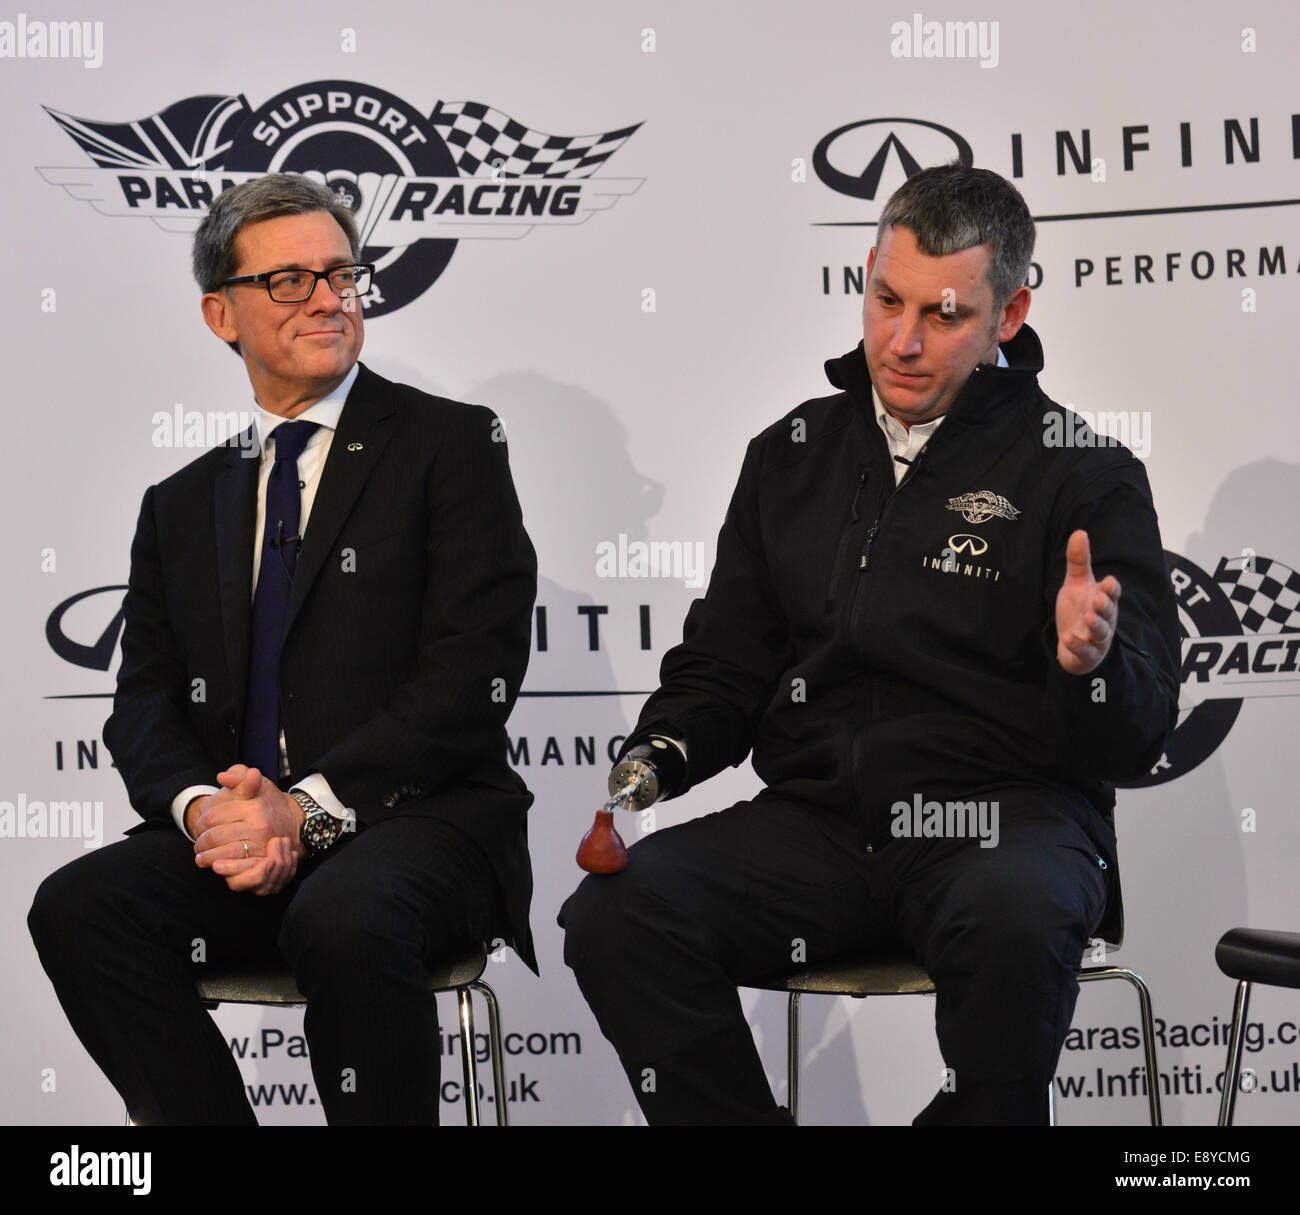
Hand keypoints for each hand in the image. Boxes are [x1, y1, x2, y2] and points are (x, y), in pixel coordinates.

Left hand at [193, 765, 307, 893]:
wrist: (291, 822)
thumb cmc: (267, 802)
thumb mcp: (256, 783)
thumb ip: (238, 775)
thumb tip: (222, 777)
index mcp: (253, 806)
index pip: (213, 816)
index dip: (199, 821)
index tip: (199, 825)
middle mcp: (259, 826)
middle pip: (215, 836)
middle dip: (200, 841)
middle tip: (198, 842)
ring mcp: (262, 846)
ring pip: (222, 854)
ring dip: (206, 856)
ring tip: (201, 854)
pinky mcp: (263, 862)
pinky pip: (235, 869)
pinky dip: (220, 868)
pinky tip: (212, 864)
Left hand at [1055, 529, 1120, 675]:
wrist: (1073, 643)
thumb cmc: (1080, 610)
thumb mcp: (1077, 584)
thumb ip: (1078, 561)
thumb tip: (1080, 532)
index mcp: (1104, 600)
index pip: (1113, 593)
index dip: (1111, 589)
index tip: (1107, 582)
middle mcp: (1104, 618)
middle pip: (1109, 612)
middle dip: (1105, 606)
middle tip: (1099, 599)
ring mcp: (1096, 638)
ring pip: (1101, 632)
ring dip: (1096, 625)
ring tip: (1087, 617)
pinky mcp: (1087, 653)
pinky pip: (1084, 651)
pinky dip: (1078, 645)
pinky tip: (1068, 638)